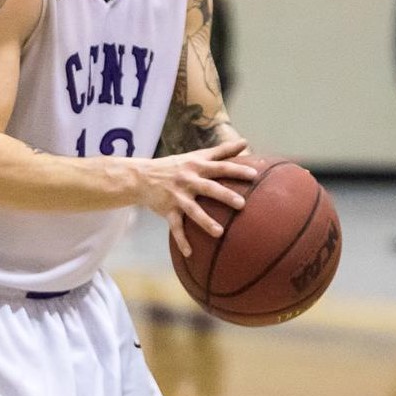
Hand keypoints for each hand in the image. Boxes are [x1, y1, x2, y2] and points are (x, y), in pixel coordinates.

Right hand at [135, 139, 257, 257]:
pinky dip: (182, 240)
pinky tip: (190, 254)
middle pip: (209, 188)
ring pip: (193, 210)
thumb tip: (245, 141)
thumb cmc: (175, 166)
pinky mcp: (167, 210)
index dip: (237, 170)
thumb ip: (221, 151)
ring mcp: (177, 196)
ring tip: (219, 233)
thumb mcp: (196, 155)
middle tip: (242, 204)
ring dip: (205, 221)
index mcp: (197, 166)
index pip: (220, 167)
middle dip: (225, 195)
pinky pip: (176, 227)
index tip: (254, 175)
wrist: (142, 176)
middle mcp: (188, 180)